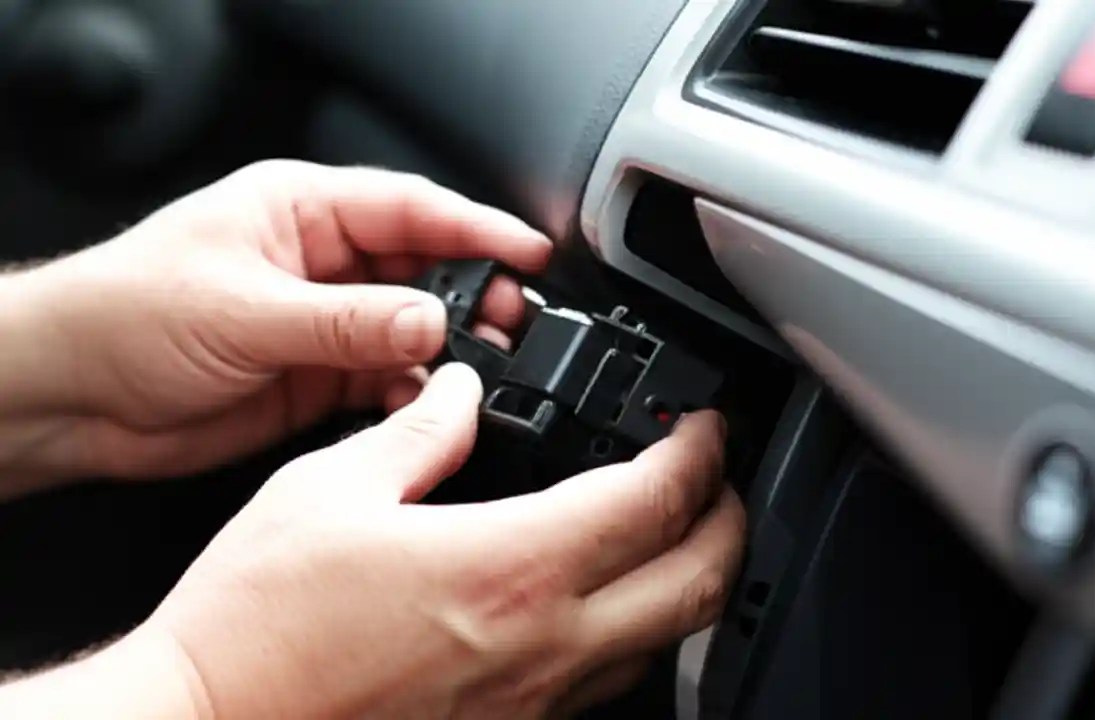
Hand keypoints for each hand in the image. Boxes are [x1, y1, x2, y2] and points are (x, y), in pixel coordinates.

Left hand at [0, 160, 550, 488]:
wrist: (70, 397)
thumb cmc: (123, 315)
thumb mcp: (244, 309)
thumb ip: (345, 319)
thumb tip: (429, 319)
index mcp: (300, 210)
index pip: (409, 208)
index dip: (476, 229)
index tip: (527, 254)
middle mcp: (319, 262)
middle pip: (423, 269)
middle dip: (473, 294)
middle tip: (512, 323)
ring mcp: (322, 321)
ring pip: (411, 328)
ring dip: (447, 349)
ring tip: (483, 369)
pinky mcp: (316, 376)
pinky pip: (385, 378)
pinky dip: (413, 392)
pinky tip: (429, 402)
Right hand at [134, 364, 743, 718]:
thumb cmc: (253, 629)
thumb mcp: (327, 493)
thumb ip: (417, 435)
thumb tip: (458, 394)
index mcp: (506, 570)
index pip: (655, 502)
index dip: (699, 451)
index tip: (702, 423)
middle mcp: (540, 647)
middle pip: (698, 583)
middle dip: (730, 518)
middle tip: (716, 475)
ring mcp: (532, 704)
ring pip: (665, 642)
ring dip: (688, 578)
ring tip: (672, 530)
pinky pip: (607, 684)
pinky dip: (633, 633)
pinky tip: (600, 601)